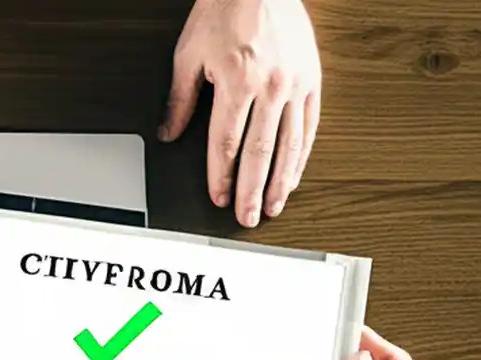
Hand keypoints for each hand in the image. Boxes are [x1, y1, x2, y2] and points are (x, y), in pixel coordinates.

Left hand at [159, 0, 321, 227]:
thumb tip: (169, 133)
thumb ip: (180, 99)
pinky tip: (293, 176)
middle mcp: (269, 87)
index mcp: (237, 82)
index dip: (221, 175)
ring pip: (289, 145)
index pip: (226, 143)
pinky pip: (309, 127)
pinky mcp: (312, 80)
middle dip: (250, 190)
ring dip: (279, 182)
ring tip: (271, 207)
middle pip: (259, 152)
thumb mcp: (189, 53)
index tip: (219, 197)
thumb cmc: (224, 10)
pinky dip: (301, 156)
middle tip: (246, 217)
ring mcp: (295, 85)